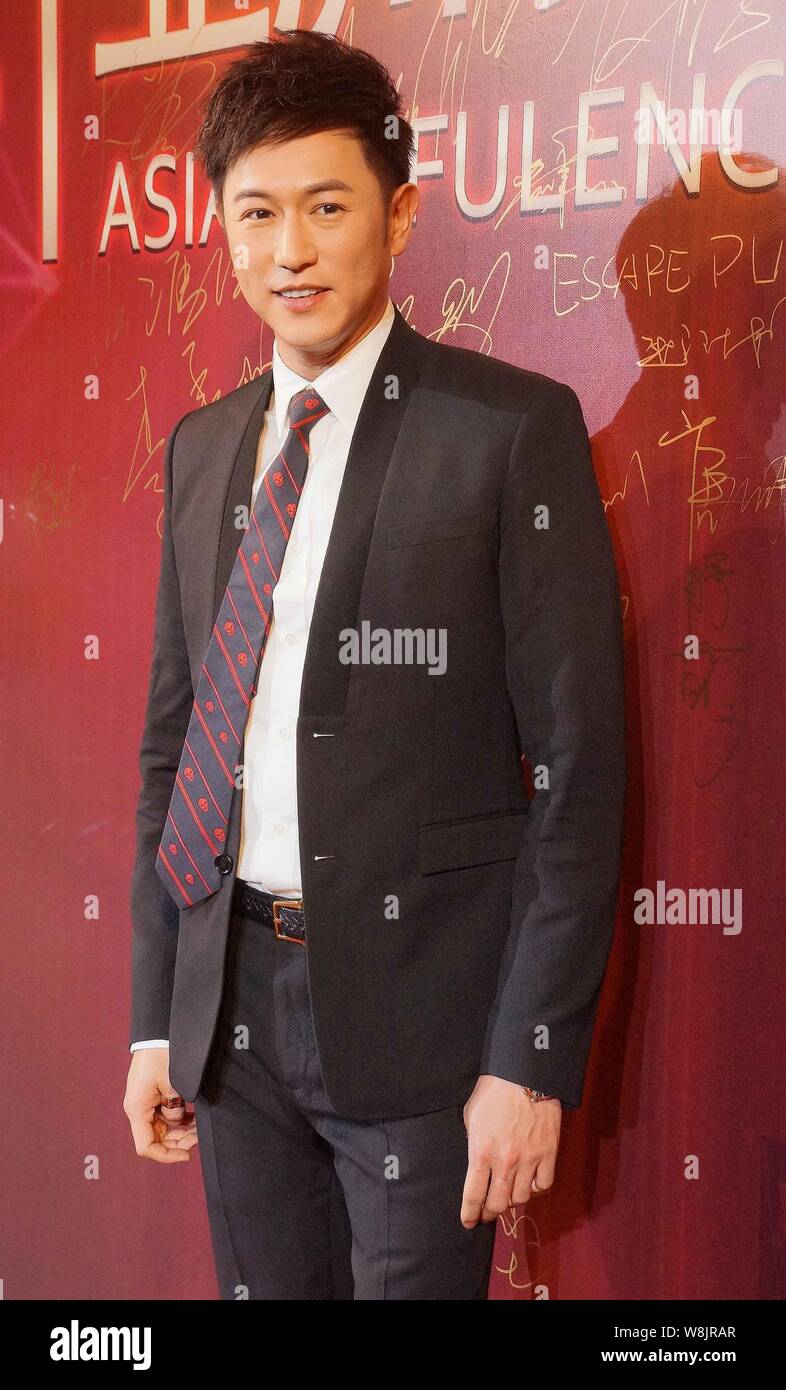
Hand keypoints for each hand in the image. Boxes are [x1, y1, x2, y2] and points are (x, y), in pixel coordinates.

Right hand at [124, 1048, 198, 1164]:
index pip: (147, 1147)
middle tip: (199, 1137)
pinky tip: (195, 1118)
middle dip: (179, 1143)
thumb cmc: (161, 1055)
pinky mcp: (155, 1097)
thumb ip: (176, 1109)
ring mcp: (147, 1104)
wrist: (157, 1033)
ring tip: (200, 1127)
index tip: (187, 1154)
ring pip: (164, 1129)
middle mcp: (139, 1110)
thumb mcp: (172, 1084)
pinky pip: (167, 1116)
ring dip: (182, 1132)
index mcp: (138, 1110)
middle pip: (157, 1139)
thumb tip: (180, 1121)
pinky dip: (181, 1120)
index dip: (166, 1156)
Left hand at [460, 1074, 560, 1226]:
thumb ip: (474, 1143)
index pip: (474, 1195)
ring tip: (508, 1194)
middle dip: (490, 1212)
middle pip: (498, 1204)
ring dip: (512, 1200)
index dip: (470, 1213)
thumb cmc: (493, 1092)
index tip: (468, 1221)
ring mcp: (529, 1160)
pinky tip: (530, 1182)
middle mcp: (504, 1162)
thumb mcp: (472, 1116)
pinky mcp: (549, 1154)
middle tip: (487, 1212)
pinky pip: (544, 1185)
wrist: (525, 1074)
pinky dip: (536, 1188)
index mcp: (480, 1152)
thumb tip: (478, 1162)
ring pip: (520, 1198)